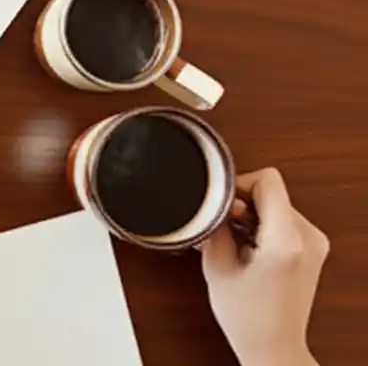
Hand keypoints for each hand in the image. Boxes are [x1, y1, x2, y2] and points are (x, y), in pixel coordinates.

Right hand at [202, 168, 328, 365]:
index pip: (268, 181)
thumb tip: (213, 202)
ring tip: (236, 241)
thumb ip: (215, 226)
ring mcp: (315, 243)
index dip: (238, 185)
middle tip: (223, 227)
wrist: (273, 345)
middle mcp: (309, 238)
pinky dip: (263, 225)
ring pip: (276, 203)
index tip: (221, 201)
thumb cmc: (249, 318)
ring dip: (252, 214)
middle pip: (272, 191)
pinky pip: (284, 218)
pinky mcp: (313, 248)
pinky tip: (249, 246)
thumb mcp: (216, 266)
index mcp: (287, 241)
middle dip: (242, 202)